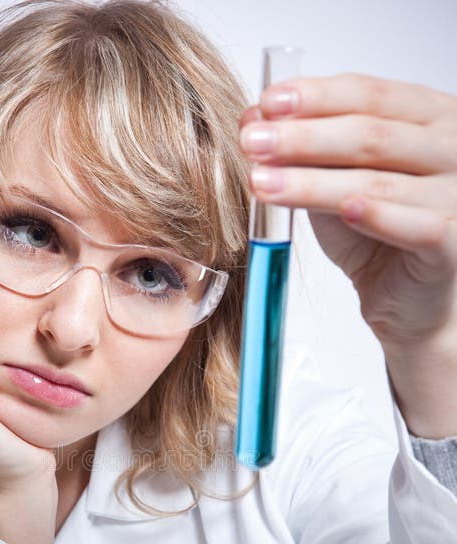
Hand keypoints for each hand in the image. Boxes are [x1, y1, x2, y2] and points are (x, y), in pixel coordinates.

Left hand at [239, 74, 456, 352]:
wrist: (407, 300)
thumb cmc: (377, 237)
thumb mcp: (335, 184)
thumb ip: (306, 154)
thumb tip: (255, 120)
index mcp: (430, 118)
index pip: (371, 95)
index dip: (317, 98)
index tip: (267, 105)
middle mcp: (452, 148)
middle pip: (371, 135)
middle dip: (304, 138)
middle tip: (254, 143)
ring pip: (379, 182)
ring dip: (314, 182)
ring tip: (264, 183)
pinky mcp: (453, 245)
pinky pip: (417, 227)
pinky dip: (379, 216)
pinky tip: (345, 210)